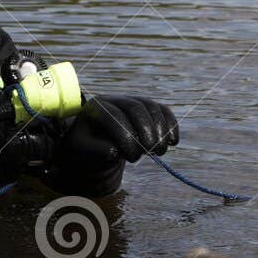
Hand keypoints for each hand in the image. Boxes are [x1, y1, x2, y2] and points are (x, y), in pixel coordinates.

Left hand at [57, 95, 178, 167]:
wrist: (93, 144)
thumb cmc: (87, 148)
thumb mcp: (84, 151)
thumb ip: (96, 151)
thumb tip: (114, 150)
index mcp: (96, 108)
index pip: (115, 117)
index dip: (127, 137)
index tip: (132, 158)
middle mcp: (115, 99)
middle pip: (136, 108)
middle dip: (147, 132)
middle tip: (149, 153)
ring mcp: (132, 101)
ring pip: (151, 107)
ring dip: (161, 130)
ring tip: (160, 151)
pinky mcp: (145, 108)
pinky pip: (162, 110)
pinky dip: (171, 124)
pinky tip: (173, 141)